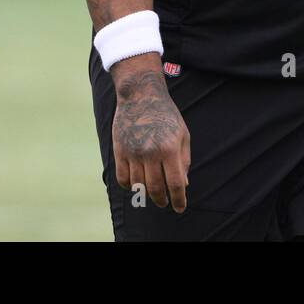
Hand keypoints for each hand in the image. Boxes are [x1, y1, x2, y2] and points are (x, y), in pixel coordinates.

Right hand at [111, 56, 190, 212]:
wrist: (141, 95)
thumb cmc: (166, 115)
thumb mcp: (182, 134)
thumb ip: (184, 160)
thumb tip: (184, 185)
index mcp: (169, 148)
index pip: (176, 183)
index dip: (179, 200)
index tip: (180, 208)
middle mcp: (151, 153)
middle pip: (156, 188)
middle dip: (162, 200)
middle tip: (165, 203)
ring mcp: (133, 152)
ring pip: (138, 185)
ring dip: (146, 195)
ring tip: (152, 195)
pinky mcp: (120, 150)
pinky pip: (122, 177)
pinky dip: (129, 186)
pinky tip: (135, 185)